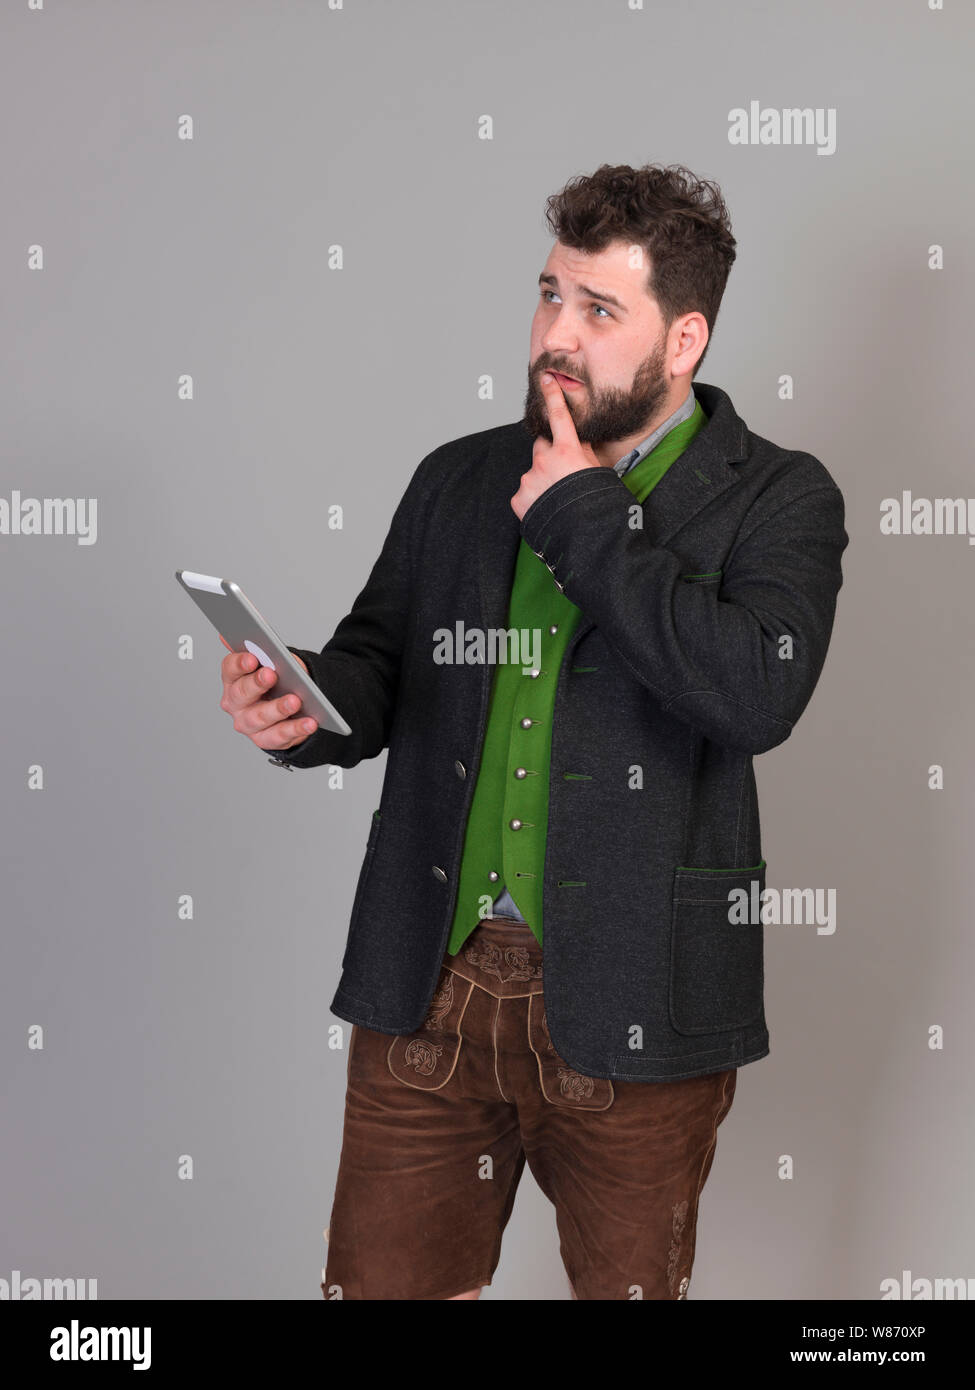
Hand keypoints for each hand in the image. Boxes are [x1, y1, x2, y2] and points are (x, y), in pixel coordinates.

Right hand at [218, 635, 317, 749]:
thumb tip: (229, 632)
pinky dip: (295, 729)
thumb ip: (258, 645)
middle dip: (255, 684)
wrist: (294, 703)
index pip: (230, 669)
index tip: (252, 658)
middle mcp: (235, 702)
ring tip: (296, 701)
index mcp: (233, 678)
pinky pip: (279, 737)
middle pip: (240, 694)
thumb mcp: (274, 659)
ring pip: (258, 718)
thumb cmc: (280, 677)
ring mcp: (248, 722)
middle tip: (271, 674)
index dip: (239, 663)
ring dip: (277, 709)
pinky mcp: (265, 739)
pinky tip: (310, 722)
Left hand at [510, 371, 600, 520]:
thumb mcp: (599, 472)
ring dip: (542, 481)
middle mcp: (544, 461)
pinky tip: (547, 510)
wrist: (584, 536)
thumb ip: (584, 454)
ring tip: (557, 500)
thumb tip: (577, 443)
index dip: (552, 396)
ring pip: (533, 473)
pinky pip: (525, 494)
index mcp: (567, 451)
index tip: (545, 379)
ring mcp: (528, 480)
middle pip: (542, 447)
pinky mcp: (518, 498)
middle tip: (563, 475)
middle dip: (550, 455)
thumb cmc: (597, 503)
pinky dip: (533, 500)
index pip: (559, 416)